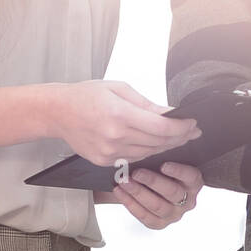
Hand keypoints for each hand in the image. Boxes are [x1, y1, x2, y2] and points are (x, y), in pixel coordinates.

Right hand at [44, 80, 200, 165]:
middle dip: (180, 137)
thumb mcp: (120, 89)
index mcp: (120, 115)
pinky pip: (135, 158)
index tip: (193, 123)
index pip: (161, 128)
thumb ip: (147, 104)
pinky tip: (157, 143)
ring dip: (166, 146)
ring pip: (149, 153)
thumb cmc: (87, 95)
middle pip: (158, 143)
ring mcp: (109, 153)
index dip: (182, 127)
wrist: (58, 112)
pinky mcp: (105, 161)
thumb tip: (171, 114)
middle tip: (192, 131)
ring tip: (179, 137)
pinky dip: (148, 151)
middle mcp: (115, 137)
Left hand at [111, 162, 203, 228]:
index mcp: (194, 184)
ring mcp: (174, 214)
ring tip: (124, 182)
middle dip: (152, 182)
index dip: (178, 172)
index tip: (163, 165)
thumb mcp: (169, 163)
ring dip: (138, 193)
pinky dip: (131, 204)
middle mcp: (188, 201)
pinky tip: (120, 192)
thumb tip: (148, 148)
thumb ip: (164, 158)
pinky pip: (145, 216)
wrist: (153, 190)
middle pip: (172, 192)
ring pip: (157, 206)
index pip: (191, 177)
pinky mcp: (160, 224)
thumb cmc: (162, 172)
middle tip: (136, 173)